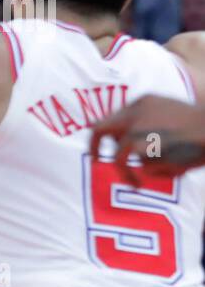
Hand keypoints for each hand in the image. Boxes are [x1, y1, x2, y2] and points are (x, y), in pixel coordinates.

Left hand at [89, 93, 204, 183]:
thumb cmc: (202, 128)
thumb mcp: (172, 116)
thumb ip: (149, 127)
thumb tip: (131, 152)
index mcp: (143, 102)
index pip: (114, 117)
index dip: (108, 135)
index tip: (103, 148)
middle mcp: (135, 113)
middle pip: (100, 128)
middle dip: (93, 146)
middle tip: (94, 161)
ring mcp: (137, 128)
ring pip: (121, 155)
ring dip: (126, 172)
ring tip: (135, 184)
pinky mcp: (142, 145)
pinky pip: (138, 166)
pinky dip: (146, 174)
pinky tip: (164, 174)